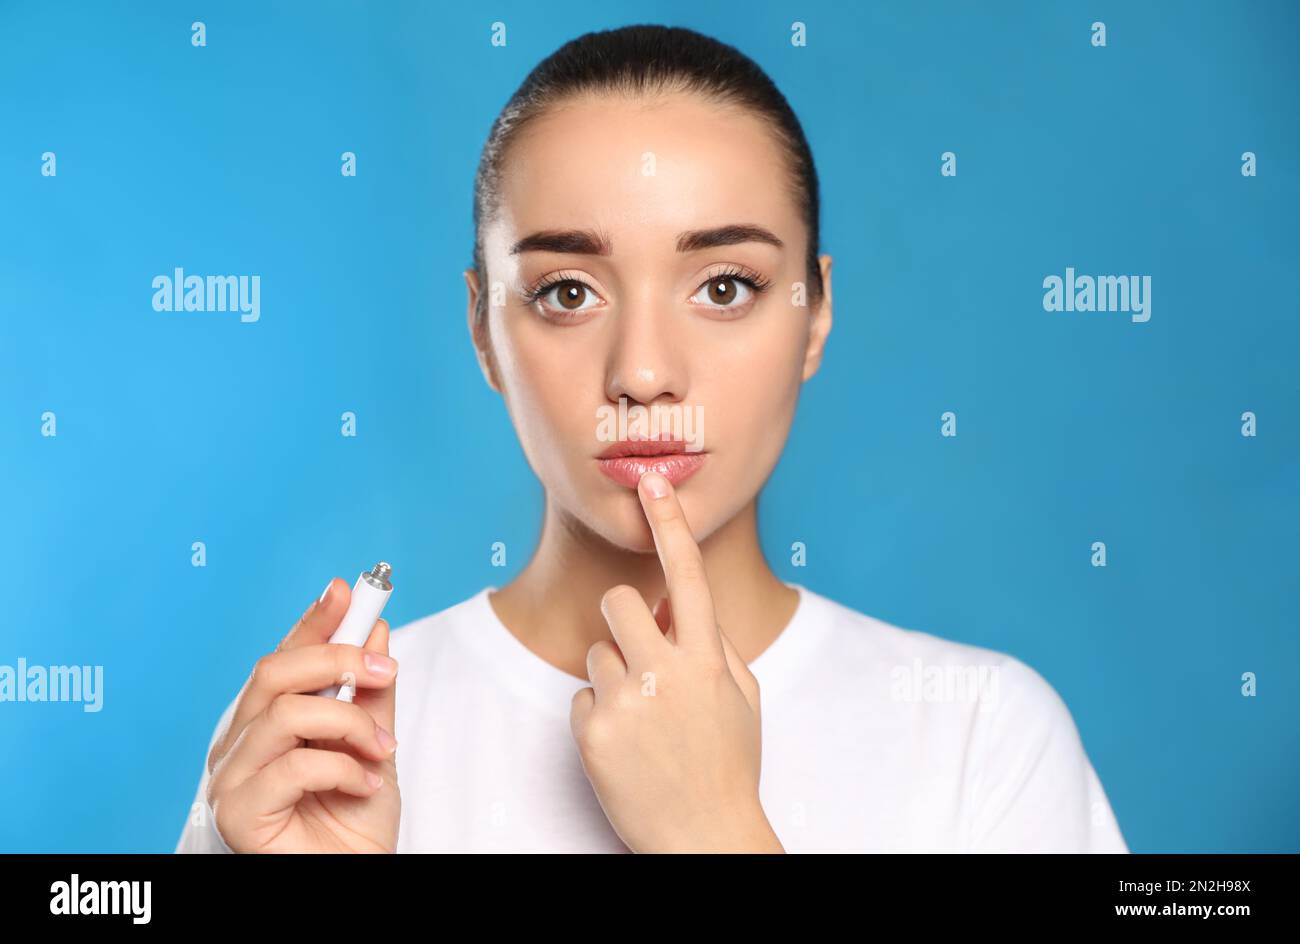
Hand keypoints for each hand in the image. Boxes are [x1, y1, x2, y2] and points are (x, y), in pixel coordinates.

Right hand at [205, 578, 401, 851]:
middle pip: (273, 673)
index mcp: (264, 723)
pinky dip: (341, 767)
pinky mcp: (237, 813)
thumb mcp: (375, 745)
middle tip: (386, 669)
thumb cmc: (355, 823)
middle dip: (338, 658)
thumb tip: (375, 629)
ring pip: (285, 714)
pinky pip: (293, 766)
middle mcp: (238, 745)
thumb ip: (371, 693)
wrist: (355, 878)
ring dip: (349, 722)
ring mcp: (231, 778)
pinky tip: (364, 784)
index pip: (283, 657)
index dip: (313, 621)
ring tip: (382, 750)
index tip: (349, 590)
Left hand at [569, 470, 783, 852]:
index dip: (670, 524)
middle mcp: (667, 673)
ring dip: (613, 674)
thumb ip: (713, 644)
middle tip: (640, 654)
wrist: (705, 838)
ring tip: (641, 719)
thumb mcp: (742, 698)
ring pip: (596, 650)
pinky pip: (580, 695)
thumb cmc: (728, 764)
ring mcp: (626, 703)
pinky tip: (625, 744)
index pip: (689, 576)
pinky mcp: (592, 732)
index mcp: (710, 660)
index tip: (651, 482)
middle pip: (619, 602)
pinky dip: (597, 714)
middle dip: (624, 620)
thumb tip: (676, 603)